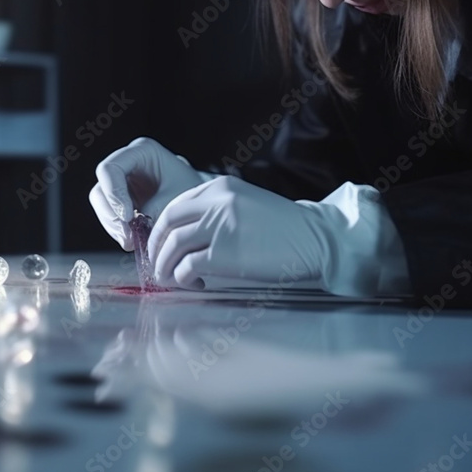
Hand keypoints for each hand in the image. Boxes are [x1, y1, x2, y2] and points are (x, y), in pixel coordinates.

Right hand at [89, 137, 210, 249]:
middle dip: (111, 215)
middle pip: (102, 188)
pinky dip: (119, 229)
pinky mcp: (124, 198)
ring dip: (113, 226)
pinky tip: (133, 240)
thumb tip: (129, 232)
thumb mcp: (175, 202)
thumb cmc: (194, 194)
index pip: (110, 169)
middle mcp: (129, 163)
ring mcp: (124, 181)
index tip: (128, 217)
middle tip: (127, 236)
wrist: (205, 202)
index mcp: (142, 151)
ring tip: (132, 242)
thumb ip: (151, 213)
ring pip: (102, 204)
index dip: (113, 194)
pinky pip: (110, 214)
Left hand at [148, 176, 332, 288]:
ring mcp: (220, 226)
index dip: (160, 228)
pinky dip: (183, 278)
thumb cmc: (285, 228)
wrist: (316, 240)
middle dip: (155, 247)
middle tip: (156, 265)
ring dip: (165, 266)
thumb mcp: (247, 204)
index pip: (176, 205)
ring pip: (173, 245)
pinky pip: (188, 266)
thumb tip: (185, 234)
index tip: (159, 244)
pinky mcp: (224, 253)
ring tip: (170, 279)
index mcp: (221, 187)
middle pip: (167, 223)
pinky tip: (195, 284)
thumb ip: (218, 210)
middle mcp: (217, 202)